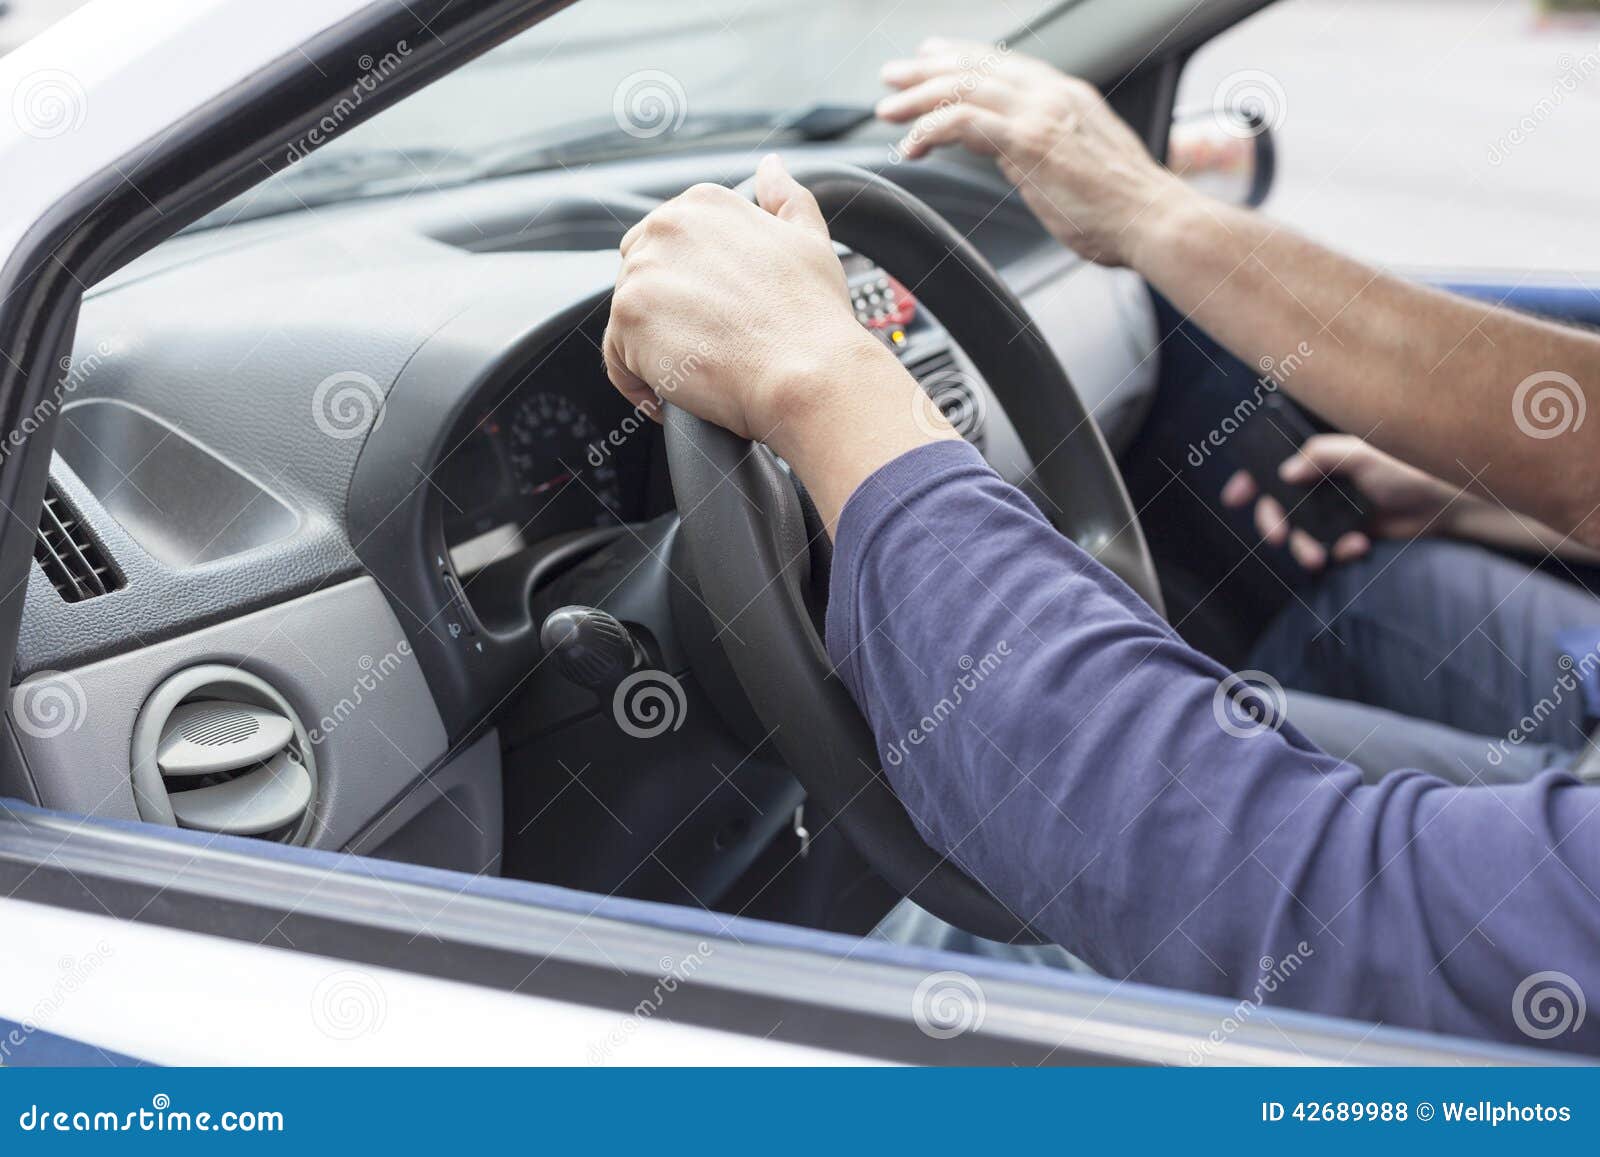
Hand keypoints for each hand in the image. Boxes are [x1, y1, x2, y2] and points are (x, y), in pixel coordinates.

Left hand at [604, 155, 955, 531]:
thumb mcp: (810, 239)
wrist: (808, 372)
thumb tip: (770, 167)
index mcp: (704, 204)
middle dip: (667, 317)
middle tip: (710, 348)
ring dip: (655, 352)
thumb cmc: (814, 318)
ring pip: (629, 321)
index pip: (667, 245)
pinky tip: (677, 395)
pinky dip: (641, 385)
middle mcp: (666, 225)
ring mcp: (642, 270)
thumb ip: (785, 198)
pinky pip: (617, 360)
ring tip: (700, 374)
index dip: (690, 289)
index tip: (716, 317)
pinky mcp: (628, 317)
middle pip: (640, 278)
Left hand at [875, 38, 1193, 266]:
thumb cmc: (1124, 209)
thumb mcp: (1083, 164)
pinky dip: (928, 130)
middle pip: (975, 67)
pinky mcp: (1026, 141)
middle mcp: (1051, 94)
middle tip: (892, 76)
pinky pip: (962, 122)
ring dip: (917, 98)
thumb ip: (1050, 151)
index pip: (1003, 63)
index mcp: (1066, 96)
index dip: (962, 56)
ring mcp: (1039, 114)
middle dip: (927, 69)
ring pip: (961, 88)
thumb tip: (1021, 161)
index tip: (931, 56)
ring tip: (887, 111)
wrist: (1154, 220)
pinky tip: (910, 147)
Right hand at [1221, 434, 1463, 569]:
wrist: (1448, 503)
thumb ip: (1320, 457)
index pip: (1274, 465)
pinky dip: (1338, 551)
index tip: (1235, 497)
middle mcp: (1322, 485)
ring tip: (1322, 556)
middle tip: (1279, 539)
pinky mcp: (1349, 534)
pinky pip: (1329, 549)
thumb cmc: (1408, 467)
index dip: (1250, 480)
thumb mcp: (1362, 454)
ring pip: (1300, 534)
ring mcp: (1334, 511)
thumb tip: (1283, 474)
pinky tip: (1357, 547)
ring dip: (1304, 547)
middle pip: (1279, 506)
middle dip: (1274, 525)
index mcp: (1321, 459)